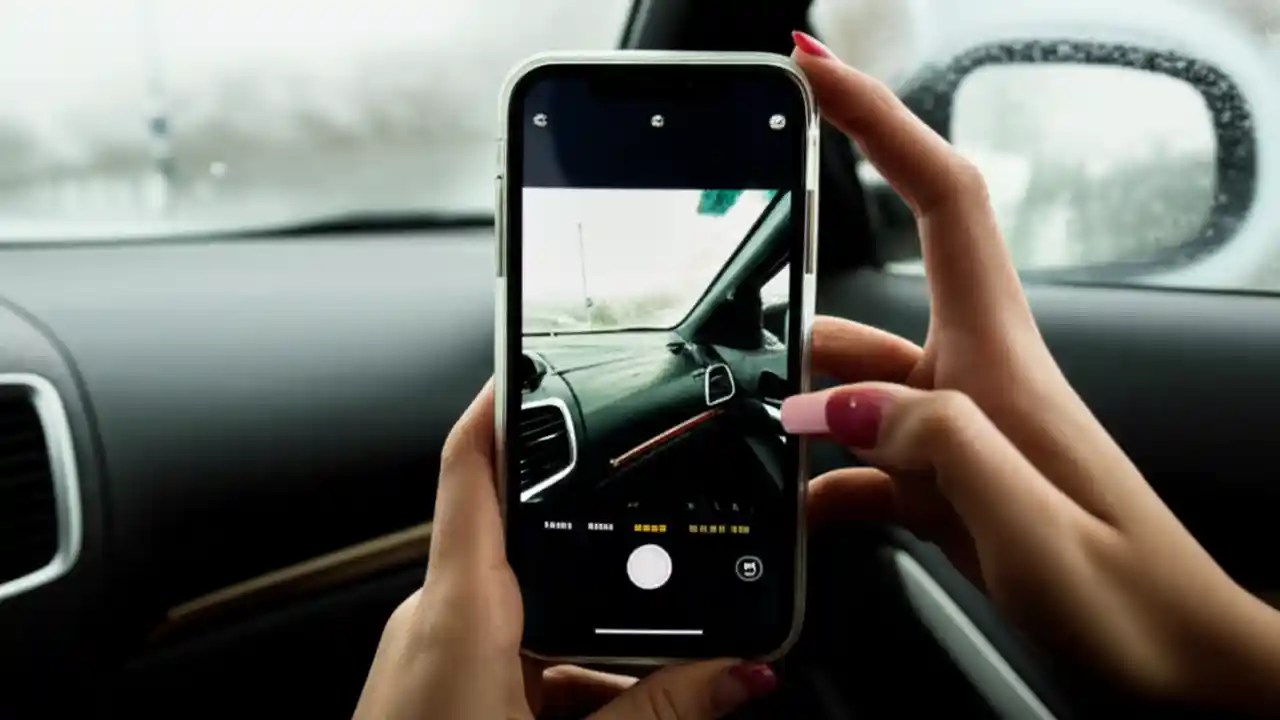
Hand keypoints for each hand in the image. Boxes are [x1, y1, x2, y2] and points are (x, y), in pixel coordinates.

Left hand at [353, 383, 777, 718]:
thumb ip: (662, 710)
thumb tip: (742, 673)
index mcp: (459, 612)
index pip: (469, 468)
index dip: (500, 401)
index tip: (532, 356)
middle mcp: (435, 622)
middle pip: (525, 552)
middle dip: (600, 570)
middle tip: (660, 584)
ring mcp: (429, 659)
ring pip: (526, 620)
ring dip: (586, 653)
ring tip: (641, 699)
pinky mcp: (430, 693)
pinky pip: (505, 661)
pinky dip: (558, 685)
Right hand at [785, 32, 1279, 712]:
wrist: (1181, 671)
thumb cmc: (1133, 602)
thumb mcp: (1030, 527)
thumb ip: (935, 447)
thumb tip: (835, 403)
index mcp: (1000, 363)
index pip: (941, 202)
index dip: (877, 123)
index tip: (813, 73)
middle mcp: (974, 383)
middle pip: (861, 307)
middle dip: (791, 326)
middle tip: (737, 358)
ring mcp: (958, 436)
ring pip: (849, 392)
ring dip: (800, 419)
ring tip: (759, 465)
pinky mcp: (949, 486)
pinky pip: (865, 463)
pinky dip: (823, 485)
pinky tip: (803, 518)